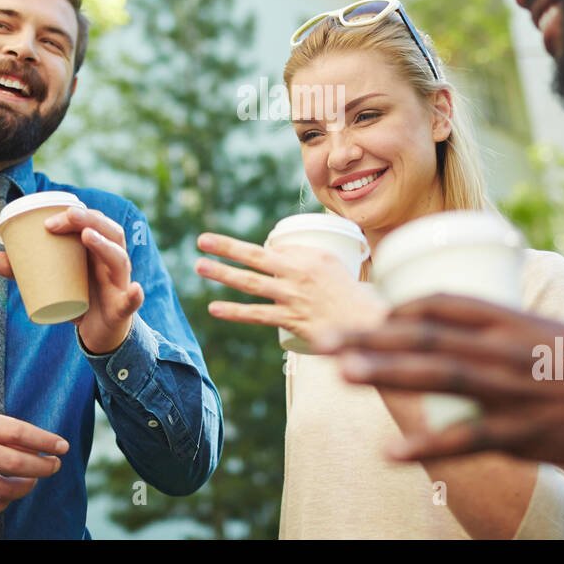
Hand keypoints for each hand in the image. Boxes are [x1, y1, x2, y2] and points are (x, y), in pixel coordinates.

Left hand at [0, 206, 142, 354]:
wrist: (100, 333)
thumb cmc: (78, 298)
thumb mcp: (51, 282)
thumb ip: (24, 270)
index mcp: (98, 249)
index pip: (94, 221)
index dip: (74, 214)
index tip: (46, 219)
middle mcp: (113, 261)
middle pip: (110, 232)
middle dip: (87, 220)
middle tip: (61, 220)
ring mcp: (120, 283)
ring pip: (119, 259)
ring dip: (104, 245)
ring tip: (86, 236)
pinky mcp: (123, 307)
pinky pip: (132, 300)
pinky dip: (135, 295)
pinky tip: (135, 290)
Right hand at [0, 407, 68, 516]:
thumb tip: (33, 443)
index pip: (18, 432)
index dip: (45, 441)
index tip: (62, 446)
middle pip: (16, 463)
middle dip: (43, 467)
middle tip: (54, 466)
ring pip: (3, 489)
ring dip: (25, 487)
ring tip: (31, 481)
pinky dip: (2, 503)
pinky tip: (7, 495)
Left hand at [194, 232, 385, 346]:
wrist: (364, 323)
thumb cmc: (346, 294)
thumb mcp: (328, 264)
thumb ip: (301, 257)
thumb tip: (277, 252)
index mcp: (307, 257)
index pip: (270, 248)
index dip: (246, 249)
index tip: (222, 246)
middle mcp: (298, 273)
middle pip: (254, 257)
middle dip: (225, 247)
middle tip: (201, 240)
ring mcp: (292, 297)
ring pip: (251, 283)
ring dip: (222, 274)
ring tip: (199, 267)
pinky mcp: (290, 320)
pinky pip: (257, 315)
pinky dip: (234, 312)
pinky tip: (214, 308)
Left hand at [323, 294, 563, 466]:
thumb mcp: (558, 332)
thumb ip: (515, 329)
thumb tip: (481, 328)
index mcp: (515, 319)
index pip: (444, 302)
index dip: (401, 308)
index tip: (372, 316)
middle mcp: (507, 348)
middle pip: (425, 335)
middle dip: (370, 337)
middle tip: (325, 339)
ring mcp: (514, 391)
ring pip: (435, 377)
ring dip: (383, 374)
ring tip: (338, 373)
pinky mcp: (525, 434)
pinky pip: (466, 440)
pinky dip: (426, 447)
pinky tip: (392, 453)